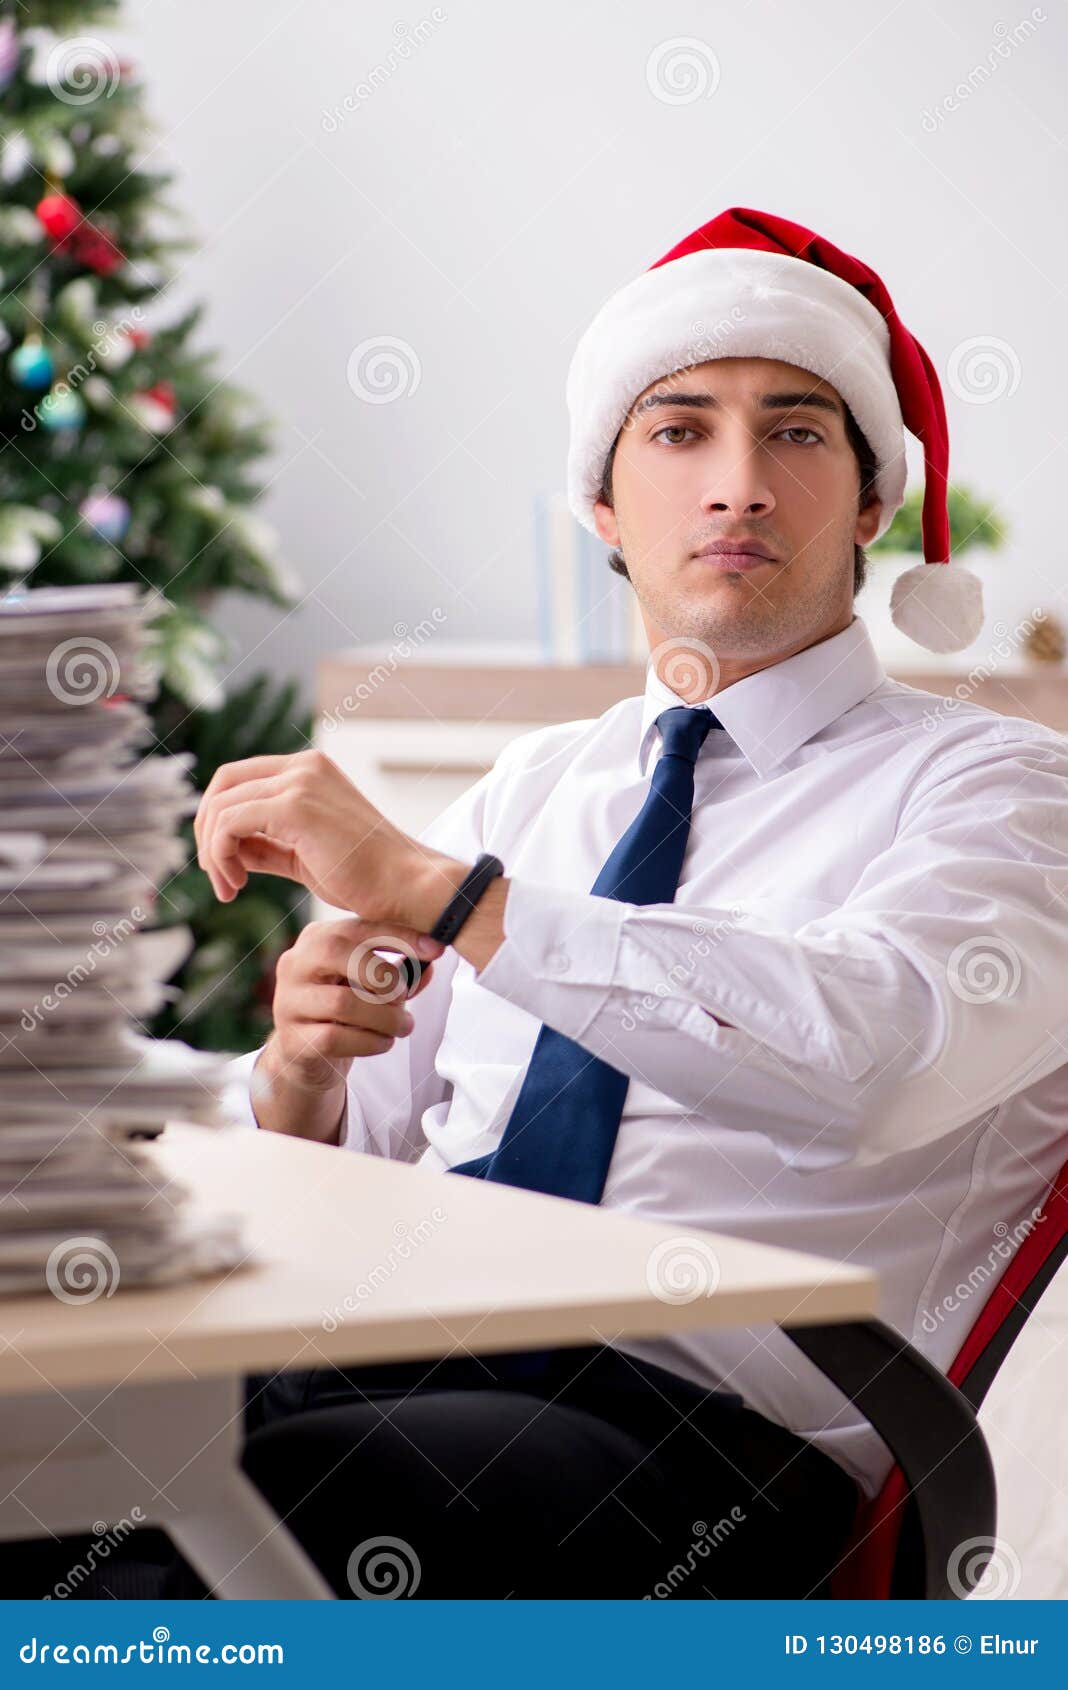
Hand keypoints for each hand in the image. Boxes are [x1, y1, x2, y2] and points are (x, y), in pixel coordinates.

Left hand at [194, 747, 432, 918]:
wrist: (406, 886)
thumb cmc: (366, 878)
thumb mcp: (304, 855)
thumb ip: (266, 844)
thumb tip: (224, 849)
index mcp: (309, 770)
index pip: (239, 779)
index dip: (219, 820)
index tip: (226, 865)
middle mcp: (303, 766)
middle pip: (222, 784)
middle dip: (206, 832)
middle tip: (219, 877)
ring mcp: (300, 781)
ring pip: (220, 806)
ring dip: (212, 852)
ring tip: (230, 887)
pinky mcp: (295, 806)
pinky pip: (229, 823)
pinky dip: (219, 855)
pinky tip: (237, 884)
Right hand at [254, 916, 442, 1131]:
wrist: (307, 1054)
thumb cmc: (343, 1007)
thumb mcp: (369, 983)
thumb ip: (397, 972)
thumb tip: (428, 966)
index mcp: (316, 938)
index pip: (359, 926)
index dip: (399, 935)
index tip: (435, 949)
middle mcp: (295, 963)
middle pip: (337, 952)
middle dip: (383, 975)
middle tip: (403, 997)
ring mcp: (288, 1002)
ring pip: (341, 1002)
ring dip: (384, 1017)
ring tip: (402, 1026)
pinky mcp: (292, 1039)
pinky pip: (335, 1038)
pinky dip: (370, 1042)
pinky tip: (383, 1042)